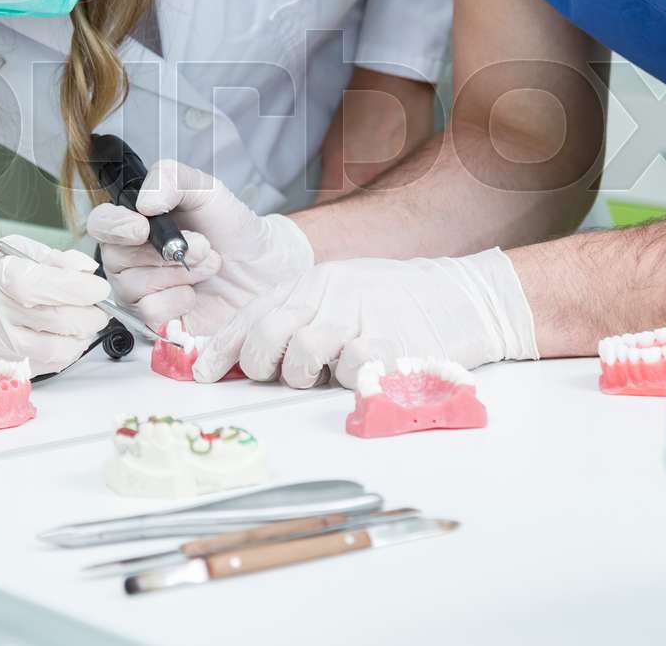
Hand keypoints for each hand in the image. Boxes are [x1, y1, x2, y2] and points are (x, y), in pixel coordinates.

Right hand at [0, 235, 108, 374]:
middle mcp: (1, 314)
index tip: (98, 288)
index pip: (46, 286)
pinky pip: (54, 364)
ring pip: (60, 347)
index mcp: (3, 278)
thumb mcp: (18, 252)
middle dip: (92, 314)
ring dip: (84, 335)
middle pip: (60, 319)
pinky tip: (69, 337)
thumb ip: (56, 259)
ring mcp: (5, 345)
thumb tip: (87, 270)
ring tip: (85, 322)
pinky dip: (71, 350)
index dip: (81, 288)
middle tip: (99, 308)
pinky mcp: (12, 366)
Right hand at [86, 161, 314, 334]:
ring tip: (208, 265)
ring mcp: (141, 291)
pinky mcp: (157, 320)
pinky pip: (151, 313)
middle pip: (116, 258)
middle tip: (203, 245)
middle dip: (165, 252)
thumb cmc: (231, 228)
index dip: (115, 227)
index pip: (101, 223)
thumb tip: (143, 203)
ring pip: (133, 288)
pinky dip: (180, 300)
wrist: (264, 268)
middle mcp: (130, 258)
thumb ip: (172, 179)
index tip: (142, 227)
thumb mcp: (206, 190)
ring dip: (180, 274)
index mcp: (135, 223)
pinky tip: (197, 292)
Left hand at [191, 248, 537, 386]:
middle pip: (268, 335)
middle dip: (260, 365)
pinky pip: (349, 373)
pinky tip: (359, 376)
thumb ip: (299, 317)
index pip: (253, 314)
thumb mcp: (341, 294)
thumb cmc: (397, 302)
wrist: (463, 297)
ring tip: (325, 373)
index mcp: (312, 281)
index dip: (222, 347)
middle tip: (274, 375)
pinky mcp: (390, 342)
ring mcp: (359, 316)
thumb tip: (247, 354)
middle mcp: (330, 293)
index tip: (202, 373)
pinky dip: (347, 384)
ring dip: (305, 377)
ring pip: (302, 357)